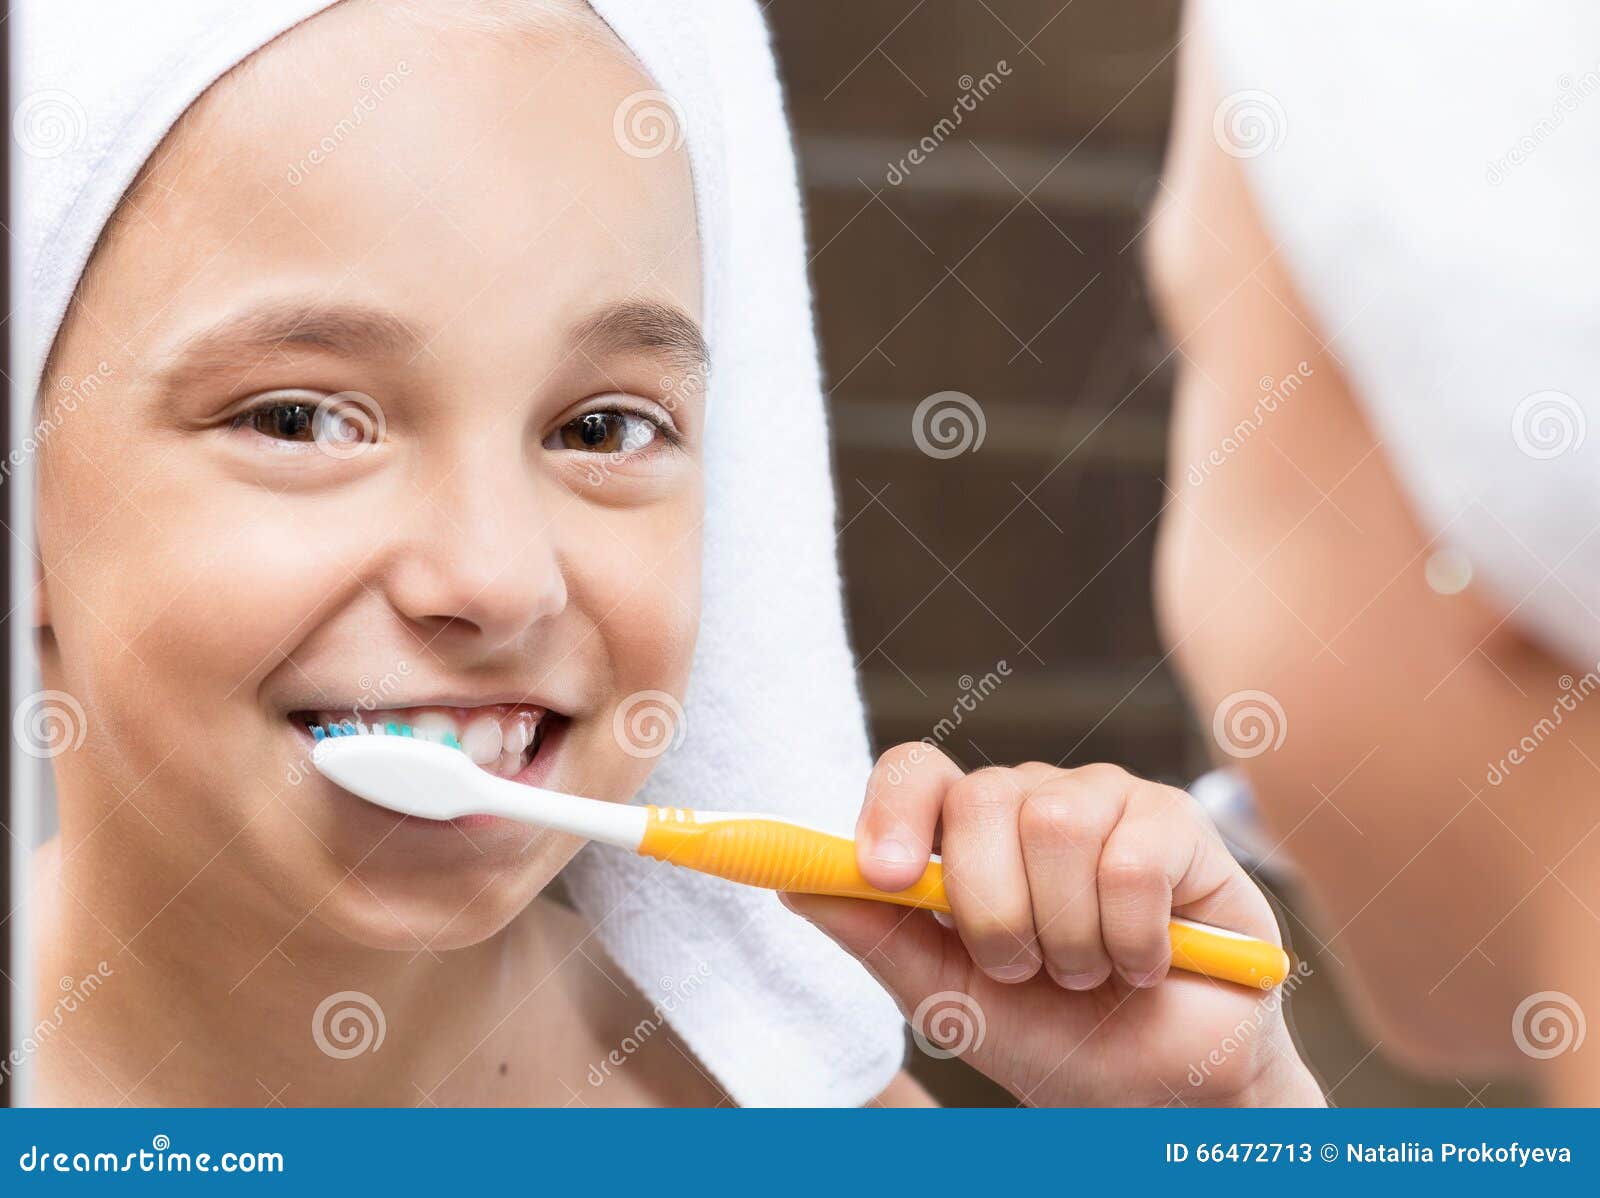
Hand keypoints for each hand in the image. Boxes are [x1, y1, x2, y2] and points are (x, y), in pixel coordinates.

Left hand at [783, 744, 1322, 1106]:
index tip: (882, 875)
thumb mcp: (948, 997)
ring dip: (1066, 935)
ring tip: (1087, 970)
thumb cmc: (1054, 1034)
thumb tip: (792, 883)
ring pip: (1055, 824)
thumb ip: (876, 935)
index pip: (916, 772)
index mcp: (966, 835)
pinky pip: (1130, 859)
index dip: (892, 810)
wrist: (1162, 1088)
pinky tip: (1147, 962)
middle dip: (993, 912)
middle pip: (979, 801)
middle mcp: (1028, 800)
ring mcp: (1103, 800)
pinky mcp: (1174, 821)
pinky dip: (1131, 939)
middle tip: (1023, 969)